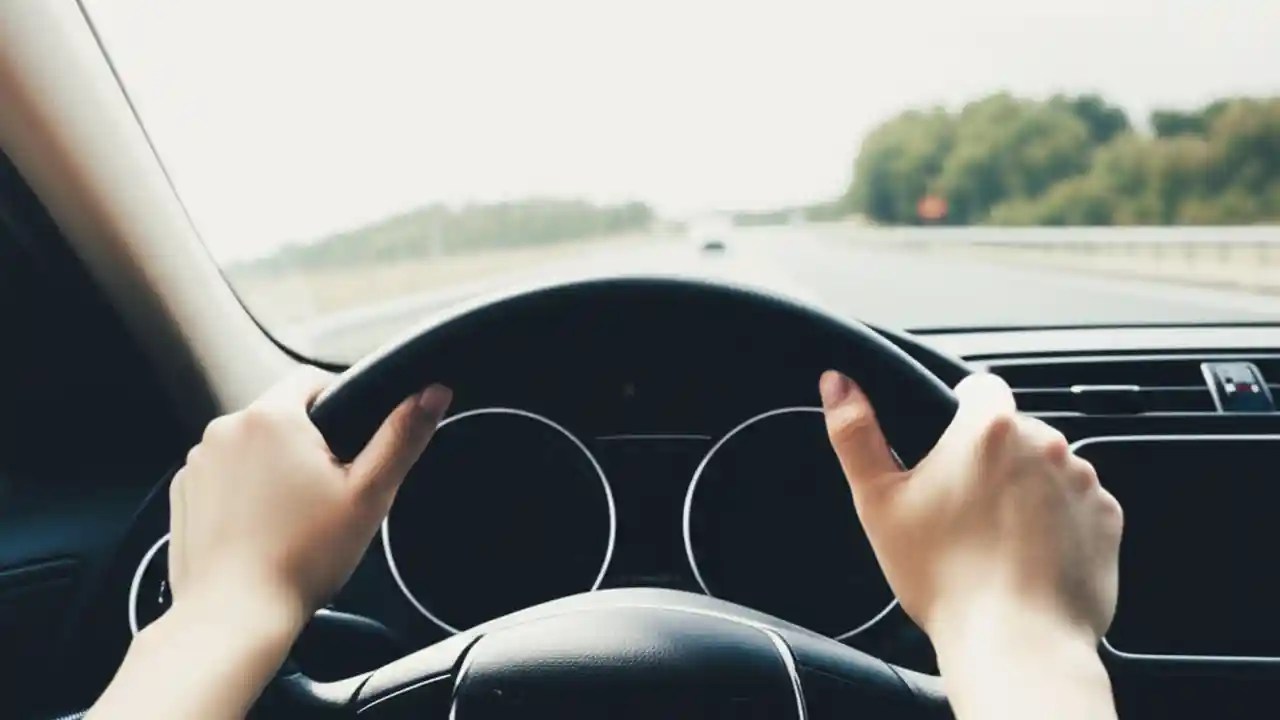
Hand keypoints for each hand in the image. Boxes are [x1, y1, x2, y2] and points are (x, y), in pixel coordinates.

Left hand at [168, 368, 452, 626]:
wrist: (235, 615)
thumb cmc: (301, 558)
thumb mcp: (370, 494)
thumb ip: (403, 436)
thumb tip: (432, 394)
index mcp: (272, 417)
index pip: (313, 380)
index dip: (341, 406)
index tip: (351, 447)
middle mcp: (226, 429)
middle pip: (282, 416)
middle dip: (307, 445)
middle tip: (327, 493)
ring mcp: (198, 462)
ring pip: (252, 447)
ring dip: (273, 467)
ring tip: (292, 518)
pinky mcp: (183, 493)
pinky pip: (224, 476)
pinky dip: (243, 493)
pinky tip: (262, 529)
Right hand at [819, 370, 1122, 652]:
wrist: (1015, 643)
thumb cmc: (944, 576)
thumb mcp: (878, 501)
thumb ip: (855, 433)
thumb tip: (838, 383)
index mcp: (988, 428)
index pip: (980, 387)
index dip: (959, 413)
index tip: (946, 453)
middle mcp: (1046, 443)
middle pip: (1013, 433)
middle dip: (991, 461)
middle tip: (962, 511)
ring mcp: (1083, 481)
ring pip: (1046, 468)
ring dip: (1026, 490)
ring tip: (996, 541)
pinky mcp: (1107, 518)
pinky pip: (1078, 505)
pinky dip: (1057, 522)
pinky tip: (1028, 556)